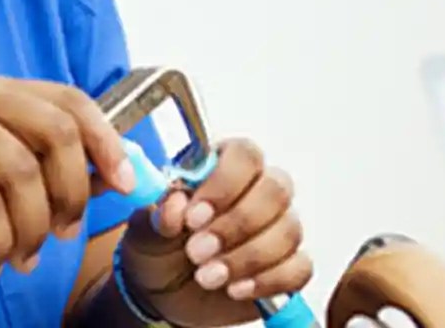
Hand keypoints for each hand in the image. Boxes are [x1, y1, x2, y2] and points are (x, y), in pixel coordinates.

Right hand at [0, 75, 136, 275]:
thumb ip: (45, 166)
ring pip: (22, 175)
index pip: (69, 101)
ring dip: (33, 228)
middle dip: (72, 191)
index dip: (105, 140)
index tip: (123, 181)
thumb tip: (113, 178)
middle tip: (66, 231)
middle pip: (55, 133)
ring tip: (23, 255)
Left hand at [118, 138, 311, 326]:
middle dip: (236, 225)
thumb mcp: (146, 230)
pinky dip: (268, 281)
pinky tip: (236, 289)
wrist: (164, 291)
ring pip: (288, 231)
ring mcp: (278, 226)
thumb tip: (176, 205)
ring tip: (207, 276)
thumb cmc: (159, 245)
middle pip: (275, 191)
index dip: (225, 184)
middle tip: (197, 251)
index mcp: (223, 166)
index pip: (244, 154)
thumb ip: (160, 214)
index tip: (194, 217)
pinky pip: (299, 267)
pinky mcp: (288, 265)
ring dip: (247, 257)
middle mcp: (258, 189)